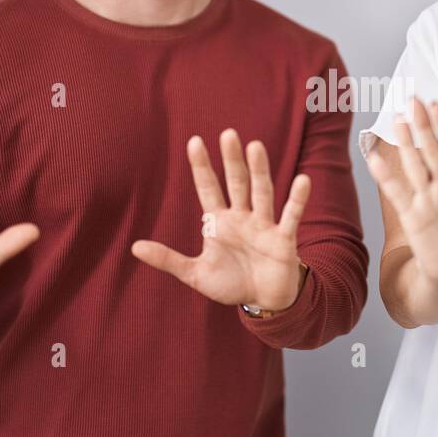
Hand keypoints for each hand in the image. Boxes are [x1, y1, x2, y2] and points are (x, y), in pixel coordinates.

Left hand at [131, 130, 309, 311]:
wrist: (263, 302)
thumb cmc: (231, 283)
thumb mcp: (195, 273)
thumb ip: (168, 259)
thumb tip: (134, 247)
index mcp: (219, 222)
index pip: (209, 188)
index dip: (201, 167)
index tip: (194, 142)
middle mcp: (242, 217)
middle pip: (237, 183)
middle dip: (232, 160)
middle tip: (228, 134)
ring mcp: (263, 225)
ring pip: (261, 192)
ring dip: (259, 170)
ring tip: (255, 147)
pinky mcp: (283, 238)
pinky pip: (291, 216)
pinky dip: (297, 199)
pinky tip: (303, 180)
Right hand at [364, 96, 437, 288]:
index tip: (437, 106)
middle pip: (430, 150)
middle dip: (423, 126)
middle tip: (413, 100)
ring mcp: (424, 196)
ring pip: (413, 165)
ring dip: (405, 143)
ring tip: (397, 120)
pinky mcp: (410, 213)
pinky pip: (397, 192)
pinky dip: (385, 176)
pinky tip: (376, 159)